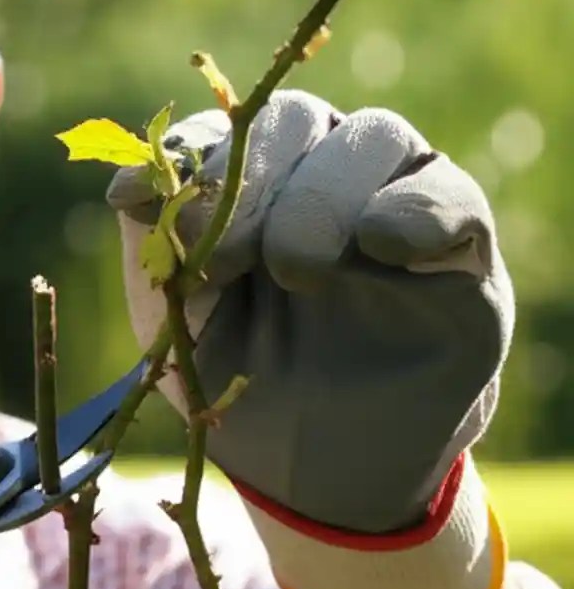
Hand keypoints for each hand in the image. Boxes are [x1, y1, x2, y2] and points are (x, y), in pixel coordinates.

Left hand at [107, 89, 513, 588]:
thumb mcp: (175, 312)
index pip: (226, 127)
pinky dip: (415, 212)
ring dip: (322, 196)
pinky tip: (380, 246)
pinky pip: (454, 199)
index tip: (151, 215)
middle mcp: (324, 170)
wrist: (306, 468)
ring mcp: (395, 200)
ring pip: (375, 137)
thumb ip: (155, 240)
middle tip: (223, 263)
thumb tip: (127, 183)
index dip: (190, 159)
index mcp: (253, 177)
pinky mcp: (462, 251)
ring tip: (294, 269)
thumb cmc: (235, 377)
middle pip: (296, 120)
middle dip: (252, 183)